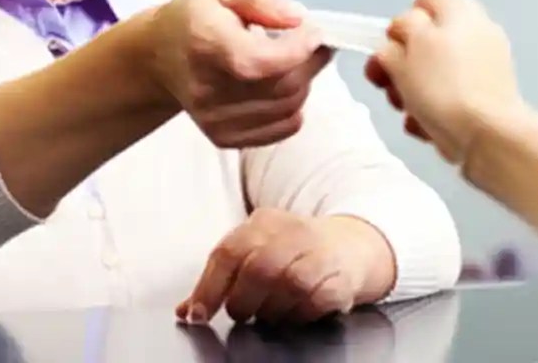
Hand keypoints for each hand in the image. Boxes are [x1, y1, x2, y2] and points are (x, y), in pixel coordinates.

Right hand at [146, 0, 332, 147]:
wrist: (159, 56)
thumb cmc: (195, 18)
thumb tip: (297, 18)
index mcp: (203, 42)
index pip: (257, 61)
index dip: (297, 50)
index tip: (314, 32)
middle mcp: (205, 87)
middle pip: (282, 86)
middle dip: (310, 61)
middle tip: (312, 40)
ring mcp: (213, 119)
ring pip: (289, 107)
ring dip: (304, 81)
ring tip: (292, 58)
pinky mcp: (224, 138)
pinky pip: (285, 127)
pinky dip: (295, 104)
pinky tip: (280, 82)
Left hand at [176, 209, 392, 326]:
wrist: (351, 245)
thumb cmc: (293, 253)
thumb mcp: (256, 252)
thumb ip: (221, 280)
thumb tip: (185, 311)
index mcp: (265, 222)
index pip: (229, 251)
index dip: (209, 287)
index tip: (197, 314)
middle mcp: (294, 232)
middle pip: (259, 268)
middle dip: (243, 301)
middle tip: (243, 314)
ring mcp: (321, 253)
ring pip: (292, 285)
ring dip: (273, 310)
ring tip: (271, 314)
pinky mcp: (343, 277)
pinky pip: (319, 300)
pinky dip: (302, 314)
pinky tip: (297, 314)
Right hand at [365, 0, 524, 163]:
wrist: (488, 135)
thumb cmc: (441, 86)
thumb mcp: (405, 50)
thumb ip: (397, 34)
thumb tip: (400, 36)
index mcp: (460, 11)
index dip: (404, 20)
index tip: (392, 45)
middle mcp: (478, 33)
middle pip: (428, 40)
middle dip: (401, 64)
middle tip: (389, 84)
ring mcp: (486, 68)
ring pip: (435, 74)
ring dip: (413, 92)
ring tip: (408, 111)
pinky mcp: (487, 100)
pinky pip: (450, 98)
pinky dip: (434, 111)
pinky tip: (426, 128)